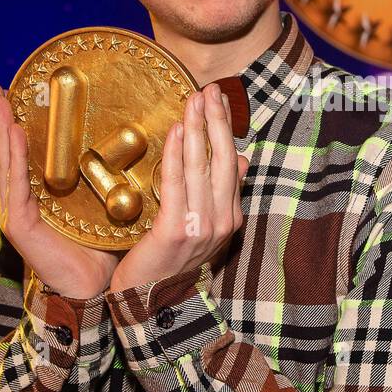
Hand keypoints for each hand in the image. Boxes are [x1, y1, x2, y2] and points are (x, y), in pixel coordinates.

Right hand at [0, 81, 120, 298]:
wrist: (97, 289)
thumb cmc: (100, 249)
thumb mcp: (98, 204)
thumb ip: (99, 178)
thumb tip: (126, 144)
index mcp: (34, 197)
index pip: (15, 153)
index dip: (8, 123)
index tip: (8, 92)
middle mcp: (19, 202)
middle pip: (0, 151)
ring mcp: (16, 213)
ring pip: (2, 161)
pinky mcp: (21, 224)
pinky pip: (16, 182)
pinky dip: (13, 154)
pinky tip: (12, 130)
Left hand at [108, 82, 249, 291]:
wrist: (148, 303)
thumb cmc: (168, 261)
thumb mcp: (202, 225)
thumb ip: (220, 193)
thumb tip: (243, 159)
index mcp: (231, 218)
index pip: (233, 162)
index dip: (226, 127)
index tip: (220, 98)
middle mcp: (223, 221)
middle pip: (223, 159)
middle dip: (216, 119)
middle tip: (210, 88)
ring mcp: (202, 227)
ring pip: (201, 166)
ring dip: (197, 128)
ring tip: (192, 99)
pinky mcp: (176, 231)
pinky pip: (176, 183)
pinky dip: (175, 153)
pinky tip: (173, 130)